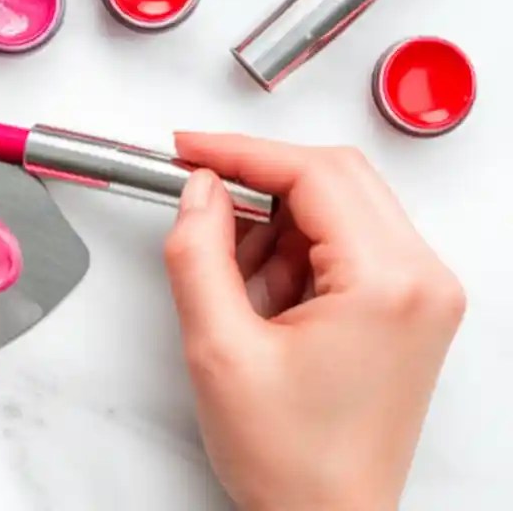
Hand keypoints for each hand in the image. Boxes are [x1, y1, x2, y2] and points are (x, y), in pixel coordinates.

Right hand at [164, 134, 464, 510]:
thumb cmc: (290, 459)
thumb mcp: (219, 349)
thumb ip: (198, 253)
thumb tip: (199, 190)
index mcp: (388, 284)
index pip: (315, 174)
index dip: (241, 152)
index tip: (188, 150)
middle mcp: (422, 280)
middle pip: (337, 177)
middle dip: (259, 181)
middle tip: (198, 195)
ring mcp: (422, 294)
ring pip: (341, 205)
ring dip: (276, 222)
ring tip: (234, 279)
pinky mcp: (407, 308)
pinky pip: (349, 242)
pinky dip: (296, 250)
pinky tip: (264, 296)